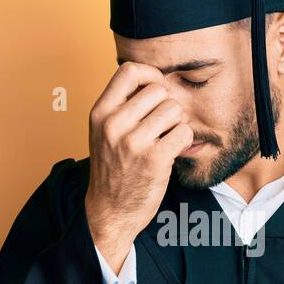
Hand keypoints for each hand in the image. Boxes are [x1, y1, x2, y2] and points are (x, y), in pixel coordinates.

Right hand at [84, 62, 192, 271]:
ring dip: (175, 125)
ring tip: (163, 141)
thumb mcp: (104, 132)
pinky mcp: (154, 160)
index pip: (129, 71)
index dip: (151, 75)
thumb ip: (121, 106)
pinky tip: (171, 152)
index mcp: (100, 113)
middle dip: (166, 106)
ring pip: (174, 110)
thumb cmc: (112, 169)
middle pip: (159, 90)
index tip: (157, 90)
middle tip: (161, 126)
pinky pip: (184, 133)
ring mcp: (133, 142)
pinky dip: (183, 142)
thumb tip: (156, 80)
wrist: (110, 211)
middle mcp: (114, 124)